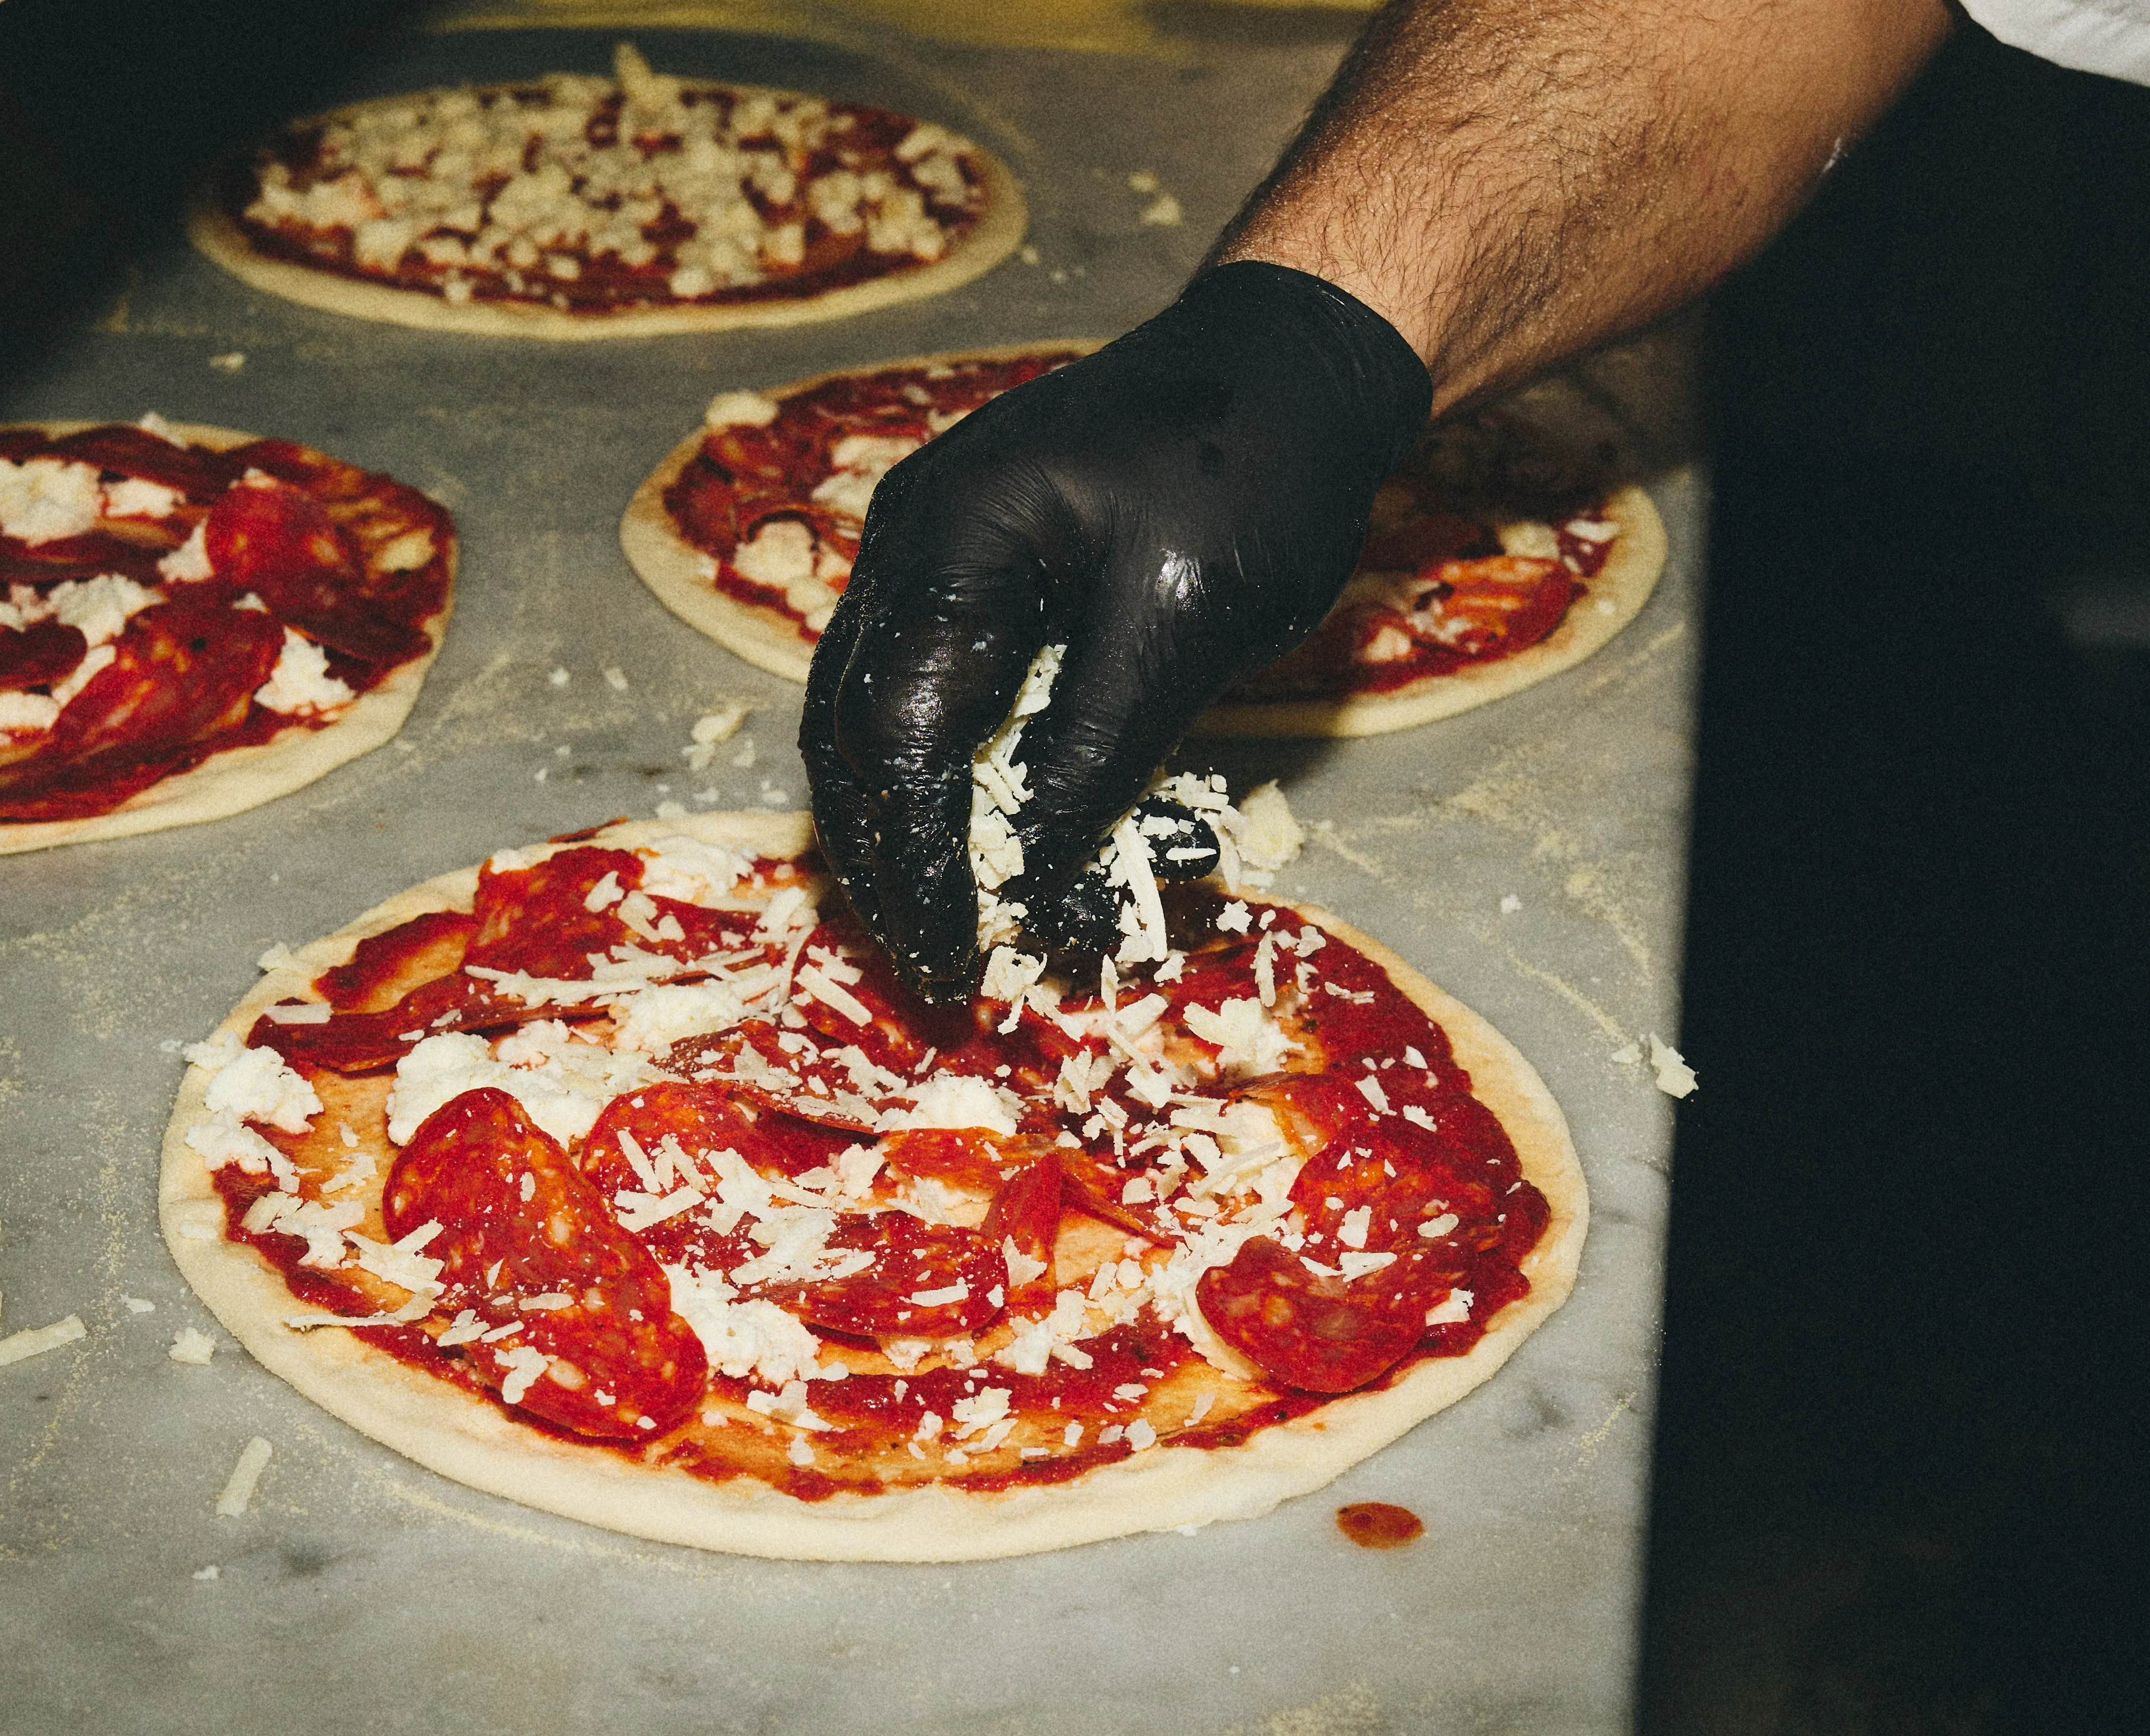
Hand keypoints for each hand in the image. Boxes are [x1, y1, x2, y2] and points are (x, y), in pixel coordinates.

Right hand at [799, 261, 1428, 1001]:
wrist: (1295, 356)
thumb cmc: (1254, 464)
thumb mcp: (1186, 617)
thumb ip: (1098, 746)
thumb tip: (1028, 876)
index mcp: (950, 536)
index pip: (896, 732)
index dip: (916, 859)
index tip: (949, 956)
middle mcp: (913, 543)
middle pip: (854, 732)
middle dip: (887, 858)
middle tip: (936, 965)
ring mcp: (934, 554)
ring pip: (876, 720)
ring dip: (905, 829)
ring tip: (947, 925)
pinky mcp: (976, 576)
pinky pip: (931, 693)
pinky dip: (949, 778)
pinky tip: (986, 842)